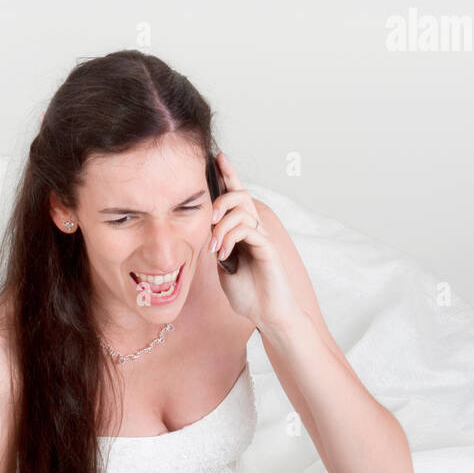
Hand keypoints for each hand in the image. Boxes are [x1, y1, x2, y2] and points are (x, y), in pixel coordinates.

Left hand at [209, 152, 301, 331]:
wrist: (268, 315)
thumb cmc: (248, 294)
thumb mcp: (223, 269)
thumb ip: (217, 248)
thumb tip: (205, 233)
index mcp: (244, 231)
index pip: (237, 197)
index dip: (228, 175)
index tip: (216, 156)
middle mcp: (256, 229)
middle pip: (241, 196)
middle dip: (221, 200)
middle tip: (209, 219)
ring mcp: (263, 238)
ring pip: (243, 211)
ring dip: (222, 226)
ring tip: (214, 247)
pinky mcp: (268, 249)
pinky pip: (249, 230)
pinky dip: (230, 238)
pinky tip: (223, 255)